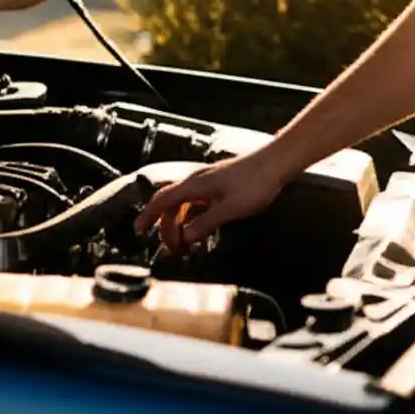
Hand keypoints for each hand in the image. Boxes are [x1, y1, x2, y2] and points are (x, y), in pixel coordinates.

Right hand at [133, 148, 292, 252]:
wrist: (276, 163)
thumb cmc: (255, 182)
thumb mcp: (229, 209)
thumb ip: (205, 224)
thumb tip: (185, 237)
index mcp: (194, 186)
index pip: (161, 201)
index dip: (147, 216)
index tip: (138, 231)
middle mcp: (196, 182)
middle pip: (170, 207)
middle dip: (166, 229)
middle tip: (172, 250)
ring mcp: (207, 184)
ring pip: (184, 206)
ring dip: (181, 225)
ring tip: (186, 245)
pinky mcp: (218, 186)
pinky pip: (198, 205)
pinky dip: (194, 219)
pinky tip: (201, 230)